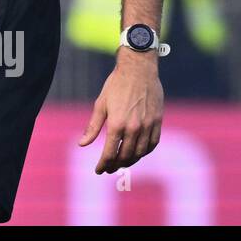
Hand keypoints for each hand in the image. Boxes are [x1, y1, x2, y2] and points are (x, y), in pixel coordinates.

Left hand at [79, 49, 163, 173]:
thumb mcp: (101, 104)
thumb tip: (82, 144)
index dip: (103, 164)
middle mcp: (134, 127)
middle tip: (109, 168)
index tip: (98, 170)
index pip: (110, 153)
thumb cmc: (116, 85)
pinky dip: (145, 151)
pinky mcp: (157, 121)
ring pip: (140, 152)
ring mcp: (148, 125)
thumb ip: (93, 127)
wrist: (138, 70)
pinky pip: (153, 143)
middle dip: (116, 165)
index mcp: (117, 123)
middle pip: (126, 156)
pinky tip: (138, 152)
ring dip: (131, 161)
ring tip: (122, 163)